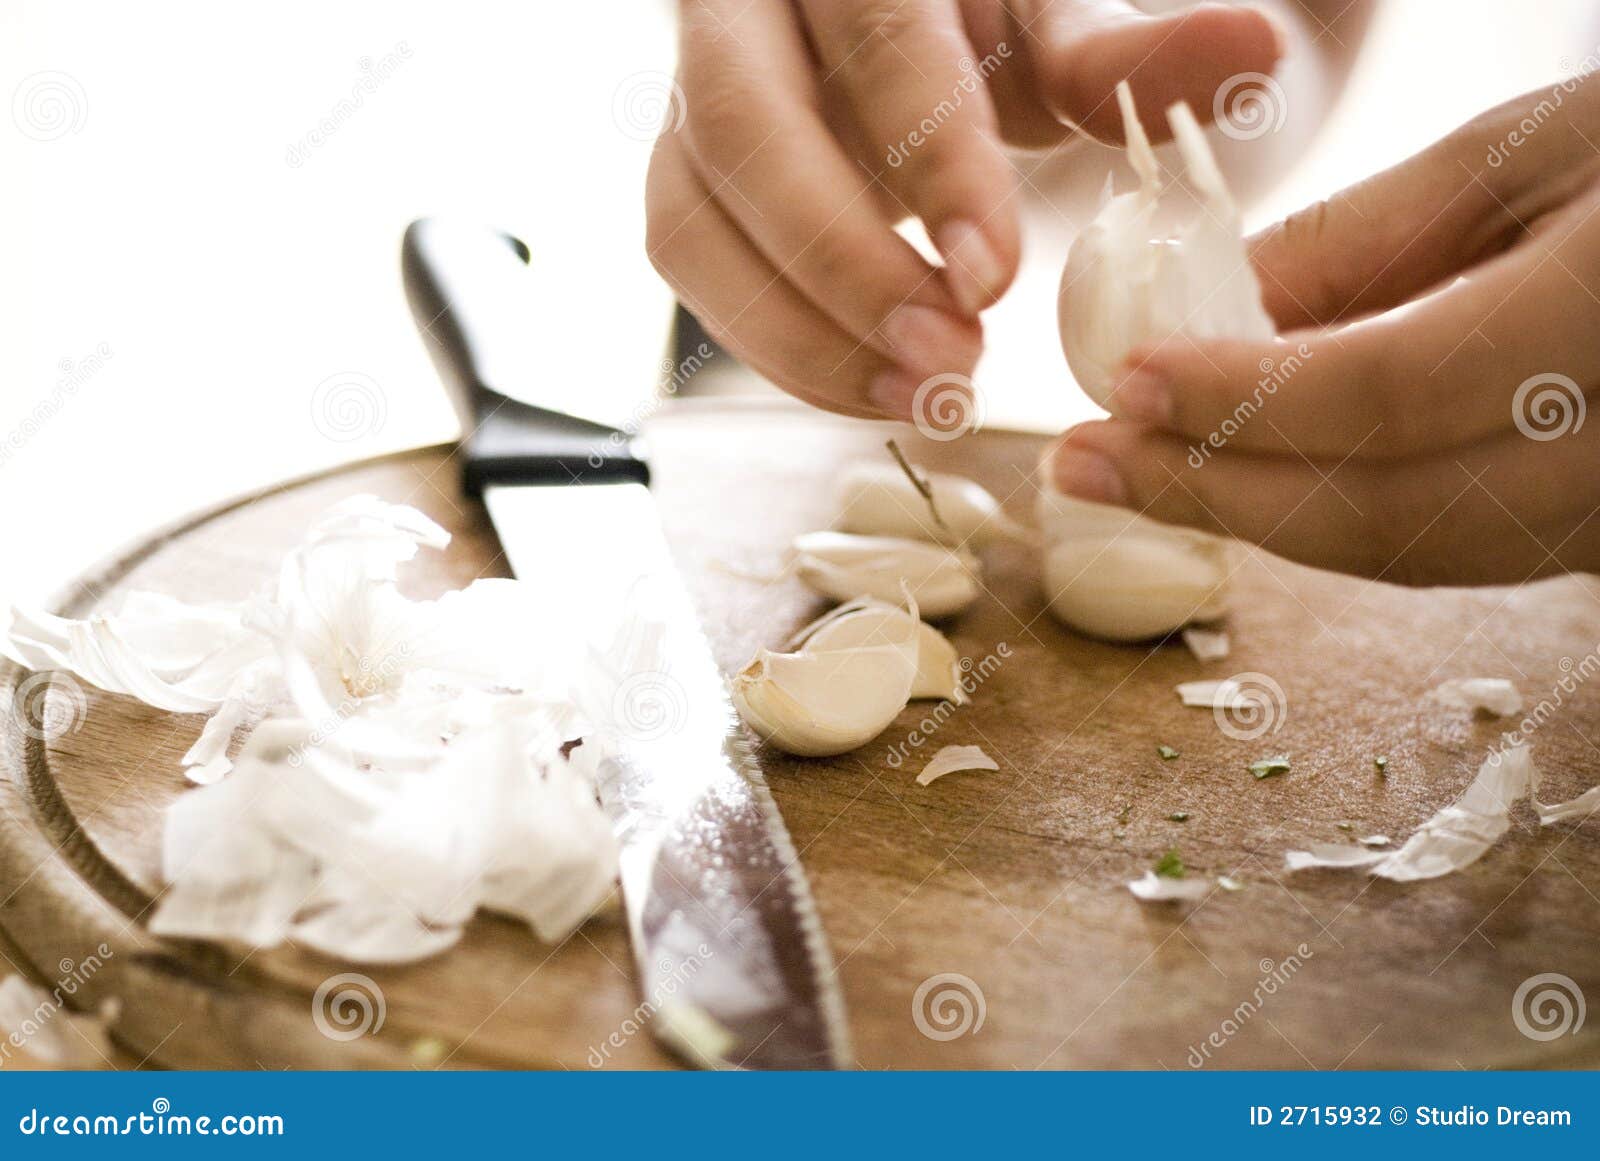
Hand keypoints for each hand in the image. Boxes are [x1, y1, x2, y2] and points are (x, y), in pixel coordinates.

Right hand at [646, 1, 1281, 420]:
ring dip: (801, 333)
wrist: (887, 50)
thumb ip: (1131, 54)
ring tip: (917, 401)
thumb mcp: (1053, 30)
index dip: (934, 166)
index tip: (994, 278)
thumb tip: (1248, 55)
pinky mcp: (682, 185)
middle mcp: (740, 15)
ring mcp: (690, 104)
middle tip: (949, 364)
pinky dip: (780, 350)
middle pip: (746, 134)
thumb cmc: (979, 31)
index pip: (881, 47)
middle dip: (844, 265)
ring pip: (693, 222)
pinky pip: (699, 277)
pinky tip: (872, 393)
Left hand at [1050, 76, 1599, 584]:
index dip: (1243, 397)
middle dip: (1213, 491)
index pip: (1393, 393)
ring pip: (1413, 553)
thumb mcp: (1526, 154)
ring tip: (1132, 478)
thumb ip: (1365, 242)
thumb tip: (1198, 316)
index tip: (1122, 381)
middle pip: (1386, 512)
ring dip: (1256, 522)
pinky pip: (1451, 551)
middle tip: (1082, 464)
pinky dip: (1330, 523)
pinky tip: (1239, 484)